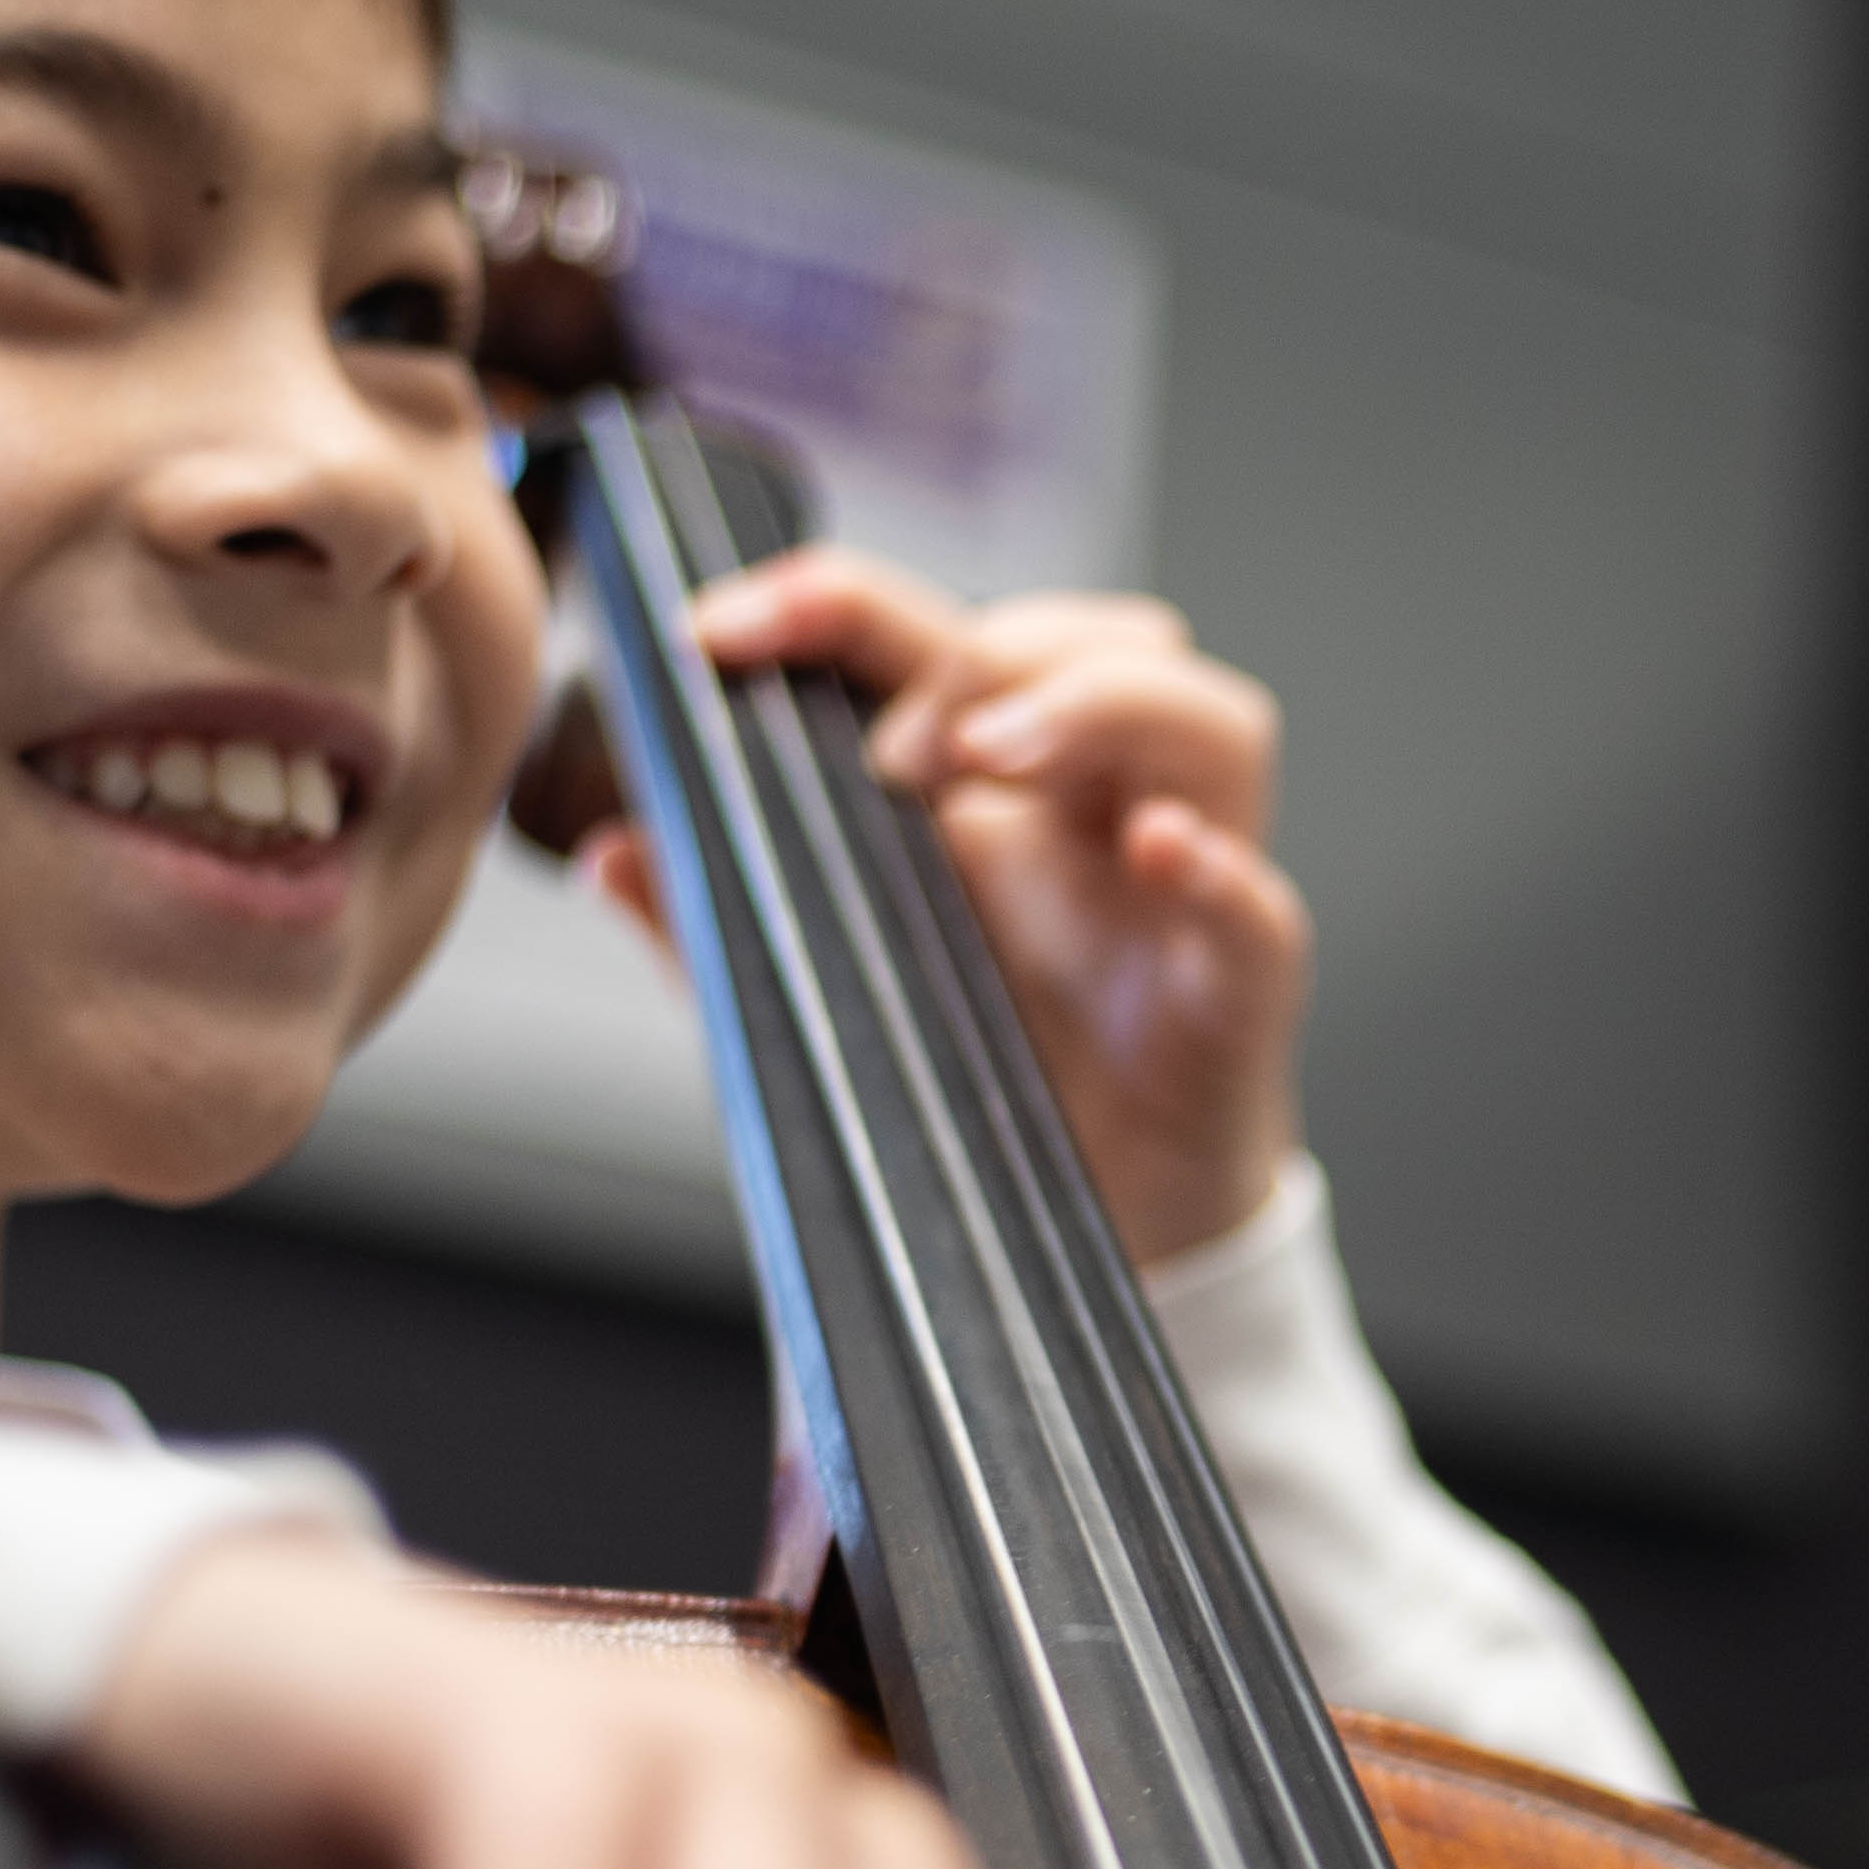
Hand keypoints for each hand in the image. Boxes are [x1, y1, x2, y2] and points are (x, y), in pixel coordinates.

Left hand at [597, 546, 1308, 1266]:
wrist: (1083, 1266)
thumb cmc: (974, 1115)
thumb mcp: (818, 1011)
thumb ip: (719, 934)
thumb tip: (607, 851)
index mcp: (1002, 799)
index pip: (942, 639)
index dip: (840, 602)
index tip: (725, 630)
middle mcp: (1102, 821)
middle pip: (1107, 641)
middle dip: (985, 653)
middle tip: (890, 754)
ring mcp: (1179, 901)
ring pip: (1214, 725)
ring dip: (1102, 704)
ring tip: (997, 759)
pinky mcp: (1236, 1001)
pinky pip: (1261, 908)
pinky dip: (1213, 866)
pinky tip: (1154, 851)